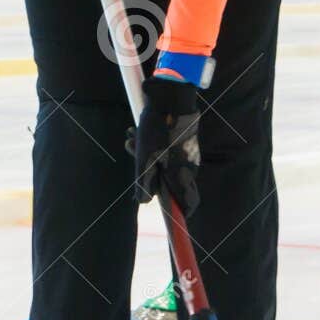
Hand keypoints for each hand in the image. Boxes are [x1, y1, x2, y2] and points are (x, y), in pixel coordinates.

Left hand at [134, 74, 200, 214]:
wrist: (172, 93)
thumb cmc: (157, 128)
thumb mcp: (143, 159)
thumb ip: (143, 184)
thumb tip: (142, 202)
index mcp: (184, 176)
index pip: (189, 205)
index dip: (181, 216)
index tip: (174, 226)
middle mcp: (190, 166)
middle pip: (169, 183)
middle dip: (147, 175)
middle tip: (132, 154)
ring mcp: (188, 152)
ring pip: (164, 164)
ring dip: (143, 157)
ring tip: (129, 138)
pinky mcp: (184, 140)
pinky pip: (166, 151)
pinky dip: (150, 146)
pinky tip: (135, 131)